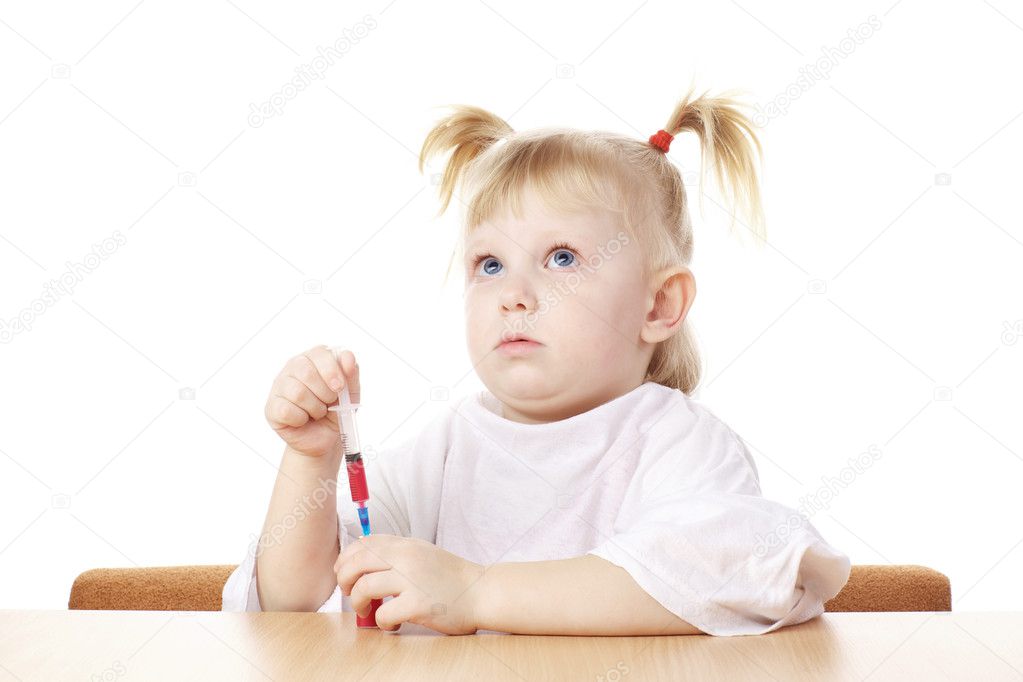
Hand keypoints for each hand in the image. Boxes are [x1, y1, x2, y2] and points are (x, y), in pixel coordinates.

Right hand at [264, 345, 359, 457]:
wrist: (326, 437)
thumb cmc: (337, 410)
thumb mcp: (351, 393)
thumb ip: (351, 374)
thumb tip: (349, 357)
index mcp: (315, 358)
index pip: (320, 353)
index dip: (332, 370)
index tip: (340, 387)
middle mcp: (294, 367)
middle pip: (306, 372)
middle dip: (325, 393)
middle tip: (329, 402)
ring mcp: (280, 385)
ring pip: (297, 393)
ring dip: (315, 408)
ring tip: (318, 412)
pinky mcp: (272, 407)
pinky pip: (286, 410)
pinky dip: (301, 419)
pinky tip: (303, 420)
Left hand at [334, 535, 485, 634]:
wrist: (482, 592)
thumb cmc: (452, 577)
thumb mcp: (423, 553)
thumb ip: (397, 553)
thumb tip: (364, 560)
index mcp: (406, 544)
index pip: (363, 544)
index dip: (346, 559)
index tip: (343, 572)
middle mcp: (406, 557)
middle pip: (356, 563)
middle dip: (344, 581)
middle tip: (350, 594)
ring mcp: (412, 580)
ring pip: (364, 587)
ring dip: (358, 603)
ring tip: (367, 611)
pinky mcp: (418, 604)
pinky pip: (383, 614)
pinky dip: (381, 623)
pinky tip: (391, 624)